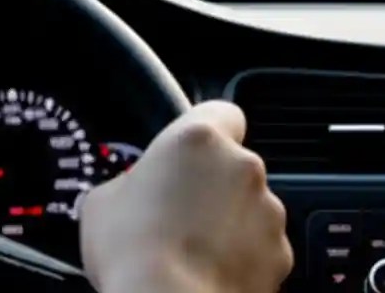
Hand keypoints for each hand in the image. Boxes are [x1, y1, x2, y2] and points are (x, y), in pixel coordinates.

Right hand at [79, 101, 292, 292]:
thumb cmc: (132, 252)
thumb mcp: (104, 201)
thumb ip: (131, 182)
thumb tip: (132, 194)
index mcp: (198, 139)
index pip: (221, 112)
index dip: (207, 131)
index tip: (189, 153)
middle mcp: (242, 167)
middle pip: (233, 166)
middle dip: (212, 187)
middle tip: (178, 214)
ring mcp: (268, 212)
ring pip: (250, 208)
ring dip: (229, 222)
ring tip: (192, 251)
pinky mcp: (281, 254)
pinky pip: (262, 248)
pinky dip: (243, 257)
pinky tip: (210, 272)